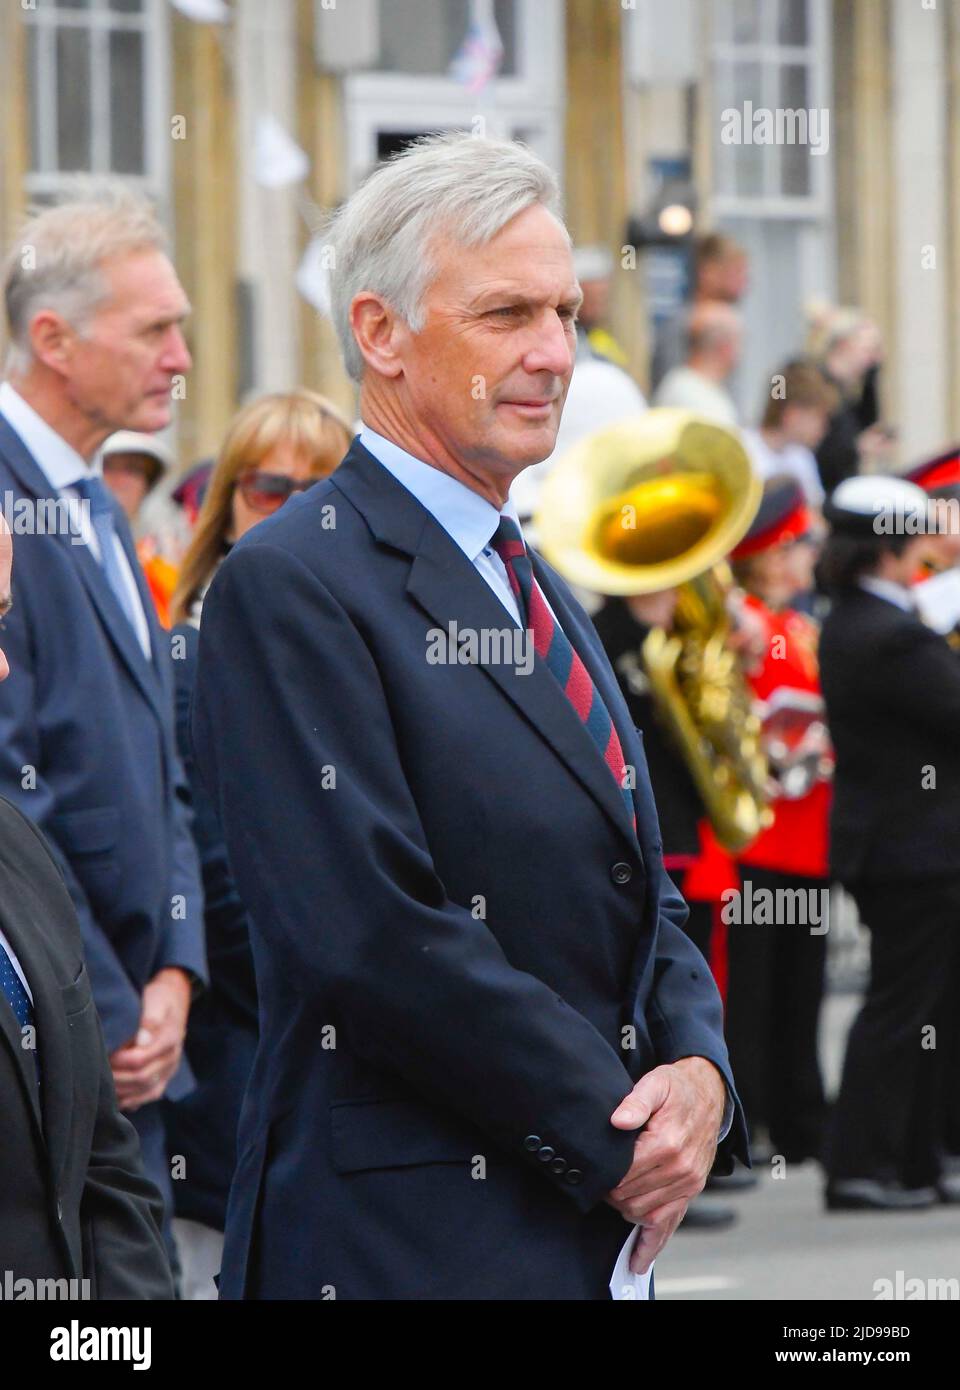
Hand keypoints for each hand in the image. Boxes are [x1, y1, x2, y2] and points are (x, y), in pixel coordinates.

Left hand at [110, 968, 191, 1110]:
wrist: (174, 1000)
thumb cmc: (159, 998)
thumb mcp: (156, 1000)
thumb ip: (150, 1018)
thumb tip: (142, 1040)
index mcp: (170, 1039)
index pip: (141, 1059)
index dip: (119, 1061)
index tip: (104, 1054)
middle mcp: (172, 1058)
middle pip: (142, 1078)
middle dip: (117, 1078)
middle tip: (97, 1072)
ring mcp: (170, 1070)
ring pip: (146, 1091)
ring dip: (123, 1091)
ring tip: (103, 1086)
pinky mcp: (165, 1076)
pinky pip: (150, 1095)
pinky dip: (133, 1100)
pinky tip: (116, 1099)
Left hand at [604, 1056, 726, 1272]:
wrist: (708, 1095)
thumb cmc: (678, 1089)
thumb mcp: (656, 1083)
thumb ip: (635, 1101)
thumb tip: (618, 1120)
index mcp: (668, 1143)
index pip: (625, 1174)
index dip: (605, 1175)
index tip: (594, 1170)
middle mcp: (680, 1169)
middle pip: (631, 1196)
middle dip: (611, 1192)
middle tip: (599, 1181)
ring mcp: (688, 1184)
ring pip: (645, 1213)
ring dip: (624, 1209)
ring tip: (611, 1197)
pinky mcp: (690, 1192)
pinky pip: (670, 1225)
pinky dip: (651, 1245)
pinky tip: (637, 1259)